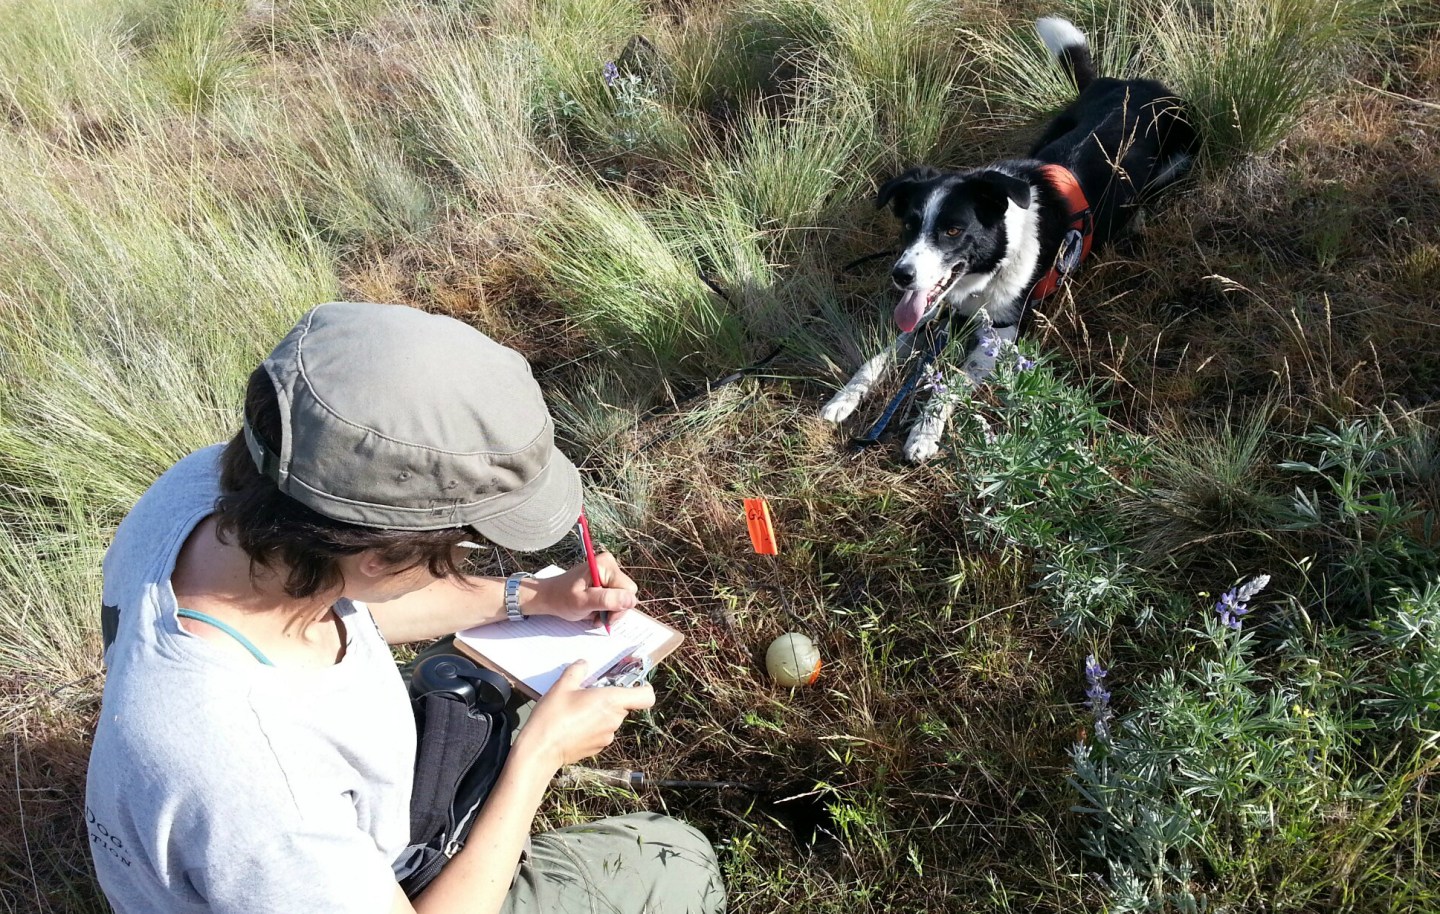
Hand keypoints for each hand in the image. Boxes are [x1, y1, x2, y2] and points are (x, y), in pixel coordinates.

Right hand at [515, 660, 655, 769]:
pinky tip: (573, 724)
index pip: (646, 696)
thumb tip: (584, 664)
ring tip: (576, 709)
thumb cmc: (553, 716)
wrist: (540, 750)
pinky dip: (592, 726)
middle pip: (624, 705)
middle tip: (589, 693)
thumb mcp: (562, 685)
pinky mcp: (597, 748)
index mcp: (612, 701)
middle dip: (611, 698)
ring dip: (600, 712)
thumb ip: (577, 670)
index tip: (632, 682)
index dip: (643, 688)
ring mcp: (606, 737)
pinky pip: (601, 732)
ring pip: (611, 719)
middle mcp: (614, 720)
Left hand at [526, 553, 637, 623]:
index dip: (618, 606)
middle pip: (627, 595)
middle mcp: (610, 566)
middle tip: (597, 618)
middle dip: (614, 610)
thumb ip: (607, 600)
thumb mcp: (583, 602)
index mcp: (606, 565)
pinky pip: (616, 598)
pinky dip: (606, 609)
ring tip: (593, 615)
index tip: (603, 615)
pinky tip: (594, 612)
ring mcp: (608, 574)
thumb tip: (631, 600)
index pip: (629, 590)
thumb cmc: (562, 598)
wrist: (549, 597)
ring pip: (623, 599)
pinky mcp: (606, 581)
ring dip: (610, 612)